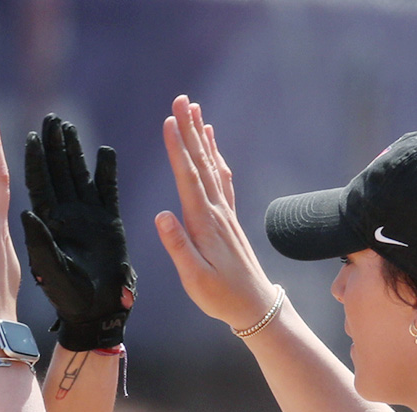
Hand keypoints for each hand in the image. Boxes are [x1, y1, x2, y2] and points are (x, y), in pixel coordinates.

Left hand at [21, 115, 134, 350]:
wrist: (97, 310)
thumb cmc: (67, 295)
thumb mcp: (49, 267)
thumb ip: (39, 240)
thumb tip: (25, 211)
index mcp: (46, 223)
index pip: (38, 184)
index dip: (34, 159)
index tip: (29, 136)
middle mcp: (65, 214)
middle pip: (58, 171)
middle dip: (53, 145)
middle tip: (50, 118)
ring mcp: (87, 215)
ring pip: (79, 174)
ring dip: (74, 150)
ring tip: (68, 126)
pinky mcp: (109, 220)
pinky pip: (108, 189)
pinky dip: (107, 170)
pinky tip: (105, 151)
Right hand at [154, 95, 278, 331]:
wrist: (254, 306)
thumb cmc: (220, 297)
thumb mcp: (194, 278)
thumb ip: (178, 247)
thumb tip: (162, 215)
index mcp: (204, 224)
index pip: (187, 178)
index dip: (177, 149)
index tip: (169, 121)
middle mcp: (216, 212)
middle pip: (200, 163)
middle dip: (189, 130)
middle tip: (181, 99)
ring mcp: (224, 213)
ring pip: (212, 166)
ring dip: (202, 137)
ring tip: (195, 111)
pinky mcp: (228, 219)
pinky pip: (222, 179)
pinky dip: (216, 157)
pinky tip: (213, 146)